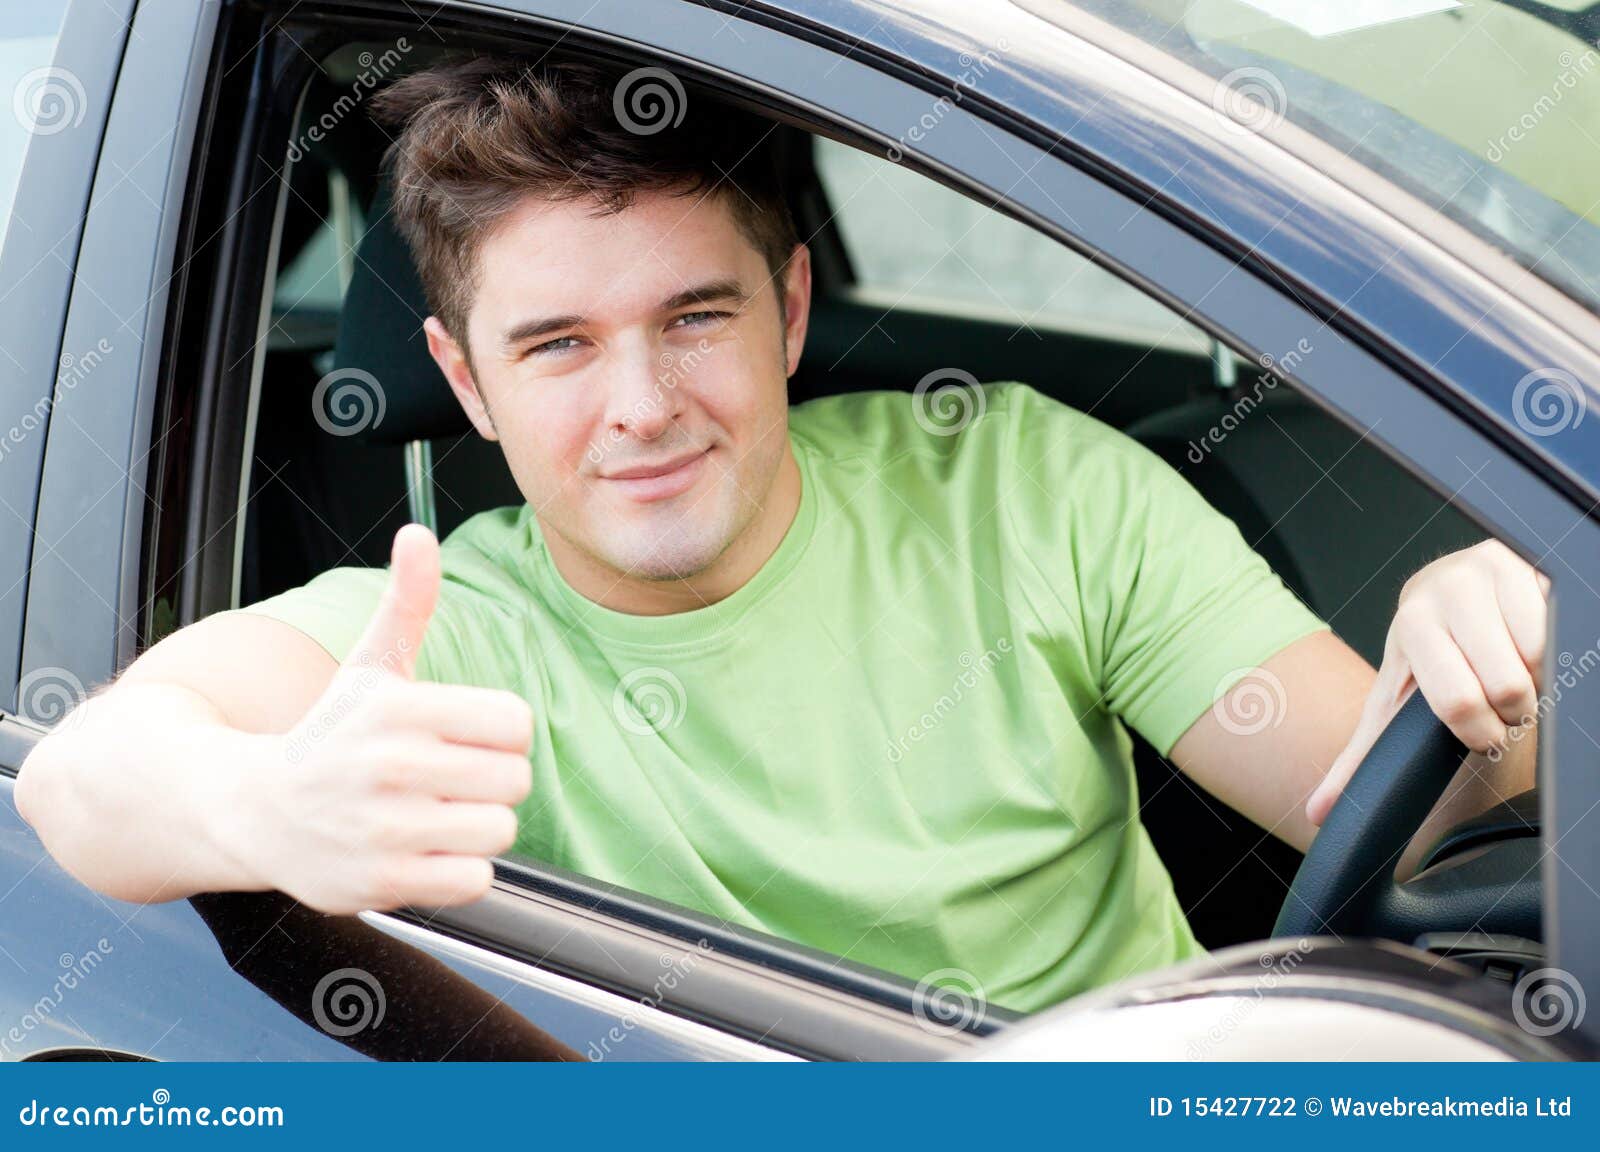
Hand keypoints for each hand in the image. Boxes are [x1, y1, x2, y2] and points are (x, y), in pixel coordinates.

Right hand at [234, 524, 532, 912]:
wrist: (250, 810)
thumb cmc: (330, 734)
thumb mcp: (370, 666)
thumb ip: (406, 603)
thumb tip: (418, 534)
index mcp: (398, 708)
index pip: (515, 721)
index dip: (502, 732)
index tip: (468, 736)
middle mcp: (389, 765)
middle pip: (516, 780)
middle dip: (494, 782)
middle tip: (451, 780)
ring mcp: (382, 828)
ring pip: (499, 831)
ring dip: (478, 827)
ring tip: (436, 815)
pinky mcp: (379, 882)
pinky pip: (474, 881)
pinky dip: (459, 871)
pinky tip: (423, 851)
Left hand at [1307, 539, 1547, 825]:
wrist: (1452, 585)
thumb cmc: (1425, 653)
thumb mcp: (1391, 697)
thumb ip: (1360, 757)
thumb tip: (1318, 813)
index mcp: (1413, 625)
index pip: (1458, 702)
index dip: (1479, 732)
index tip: (1483, 735)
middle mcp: (1449, 590)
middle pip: (1505, 685)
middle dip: (1510, 709)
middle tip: (1501, 704)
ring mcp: (1492, 569)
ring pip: (1540, 658)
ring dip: (1536, 679)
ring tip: (1515, 670)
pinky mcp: (1533, 562)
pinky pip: (1564, 626)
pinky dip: (1555, 650)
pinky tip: (1532, 644)